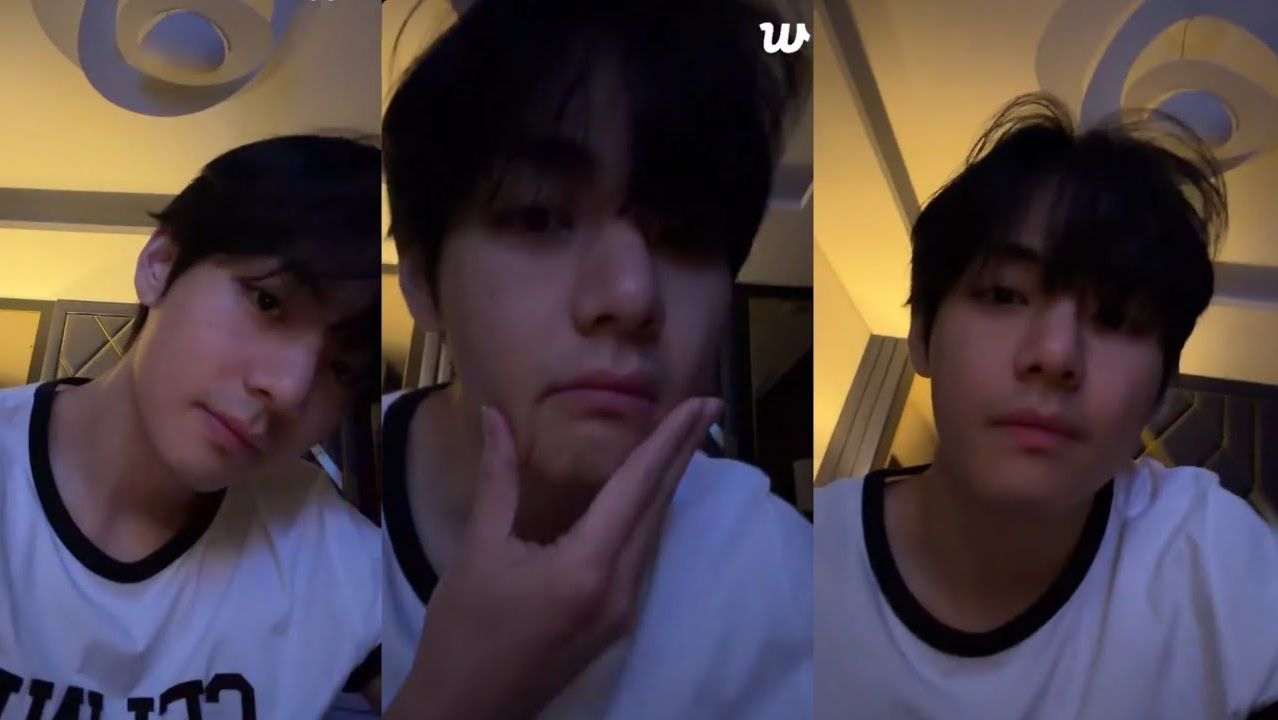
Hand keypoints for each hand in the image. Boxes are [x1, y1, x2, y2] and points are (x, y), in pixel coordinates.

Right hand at [386, 396, 721, 719]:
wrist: (466, 710)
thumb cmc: (463, 633)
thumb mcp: (478, 551)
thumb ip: (498, 481)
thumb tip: (496, 417)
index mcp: (587, 568)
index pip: (637, 489)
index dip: (668, 441)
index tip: (700, 405)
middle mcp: (619, 589)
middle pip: (658, 509)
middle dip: (682, 454)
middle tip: (706, 407)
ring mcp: (623, 611)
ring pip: (654, 534)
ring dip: (669, 485)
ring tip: (685, 440)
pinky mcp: (615, 624)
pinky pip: (642, 557)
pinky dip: (650, 516)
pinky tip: (652, 495)